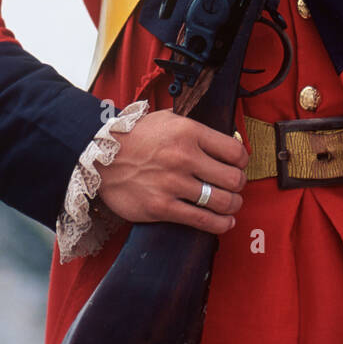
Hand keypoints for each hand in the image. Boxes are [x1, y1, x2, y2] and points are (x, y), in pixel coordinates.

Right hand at [94, 109, 248, 234]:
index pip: (235, 151)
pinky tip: (224, 222)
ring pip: (222, 202)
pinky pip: (202, 221)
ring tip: (230, 204)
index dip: (243, 161)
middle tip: (235, 186)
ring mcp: (173, 184)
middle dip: (239, 185)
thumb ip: (195, 126)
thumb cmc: (135, 136)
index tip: (239, 165)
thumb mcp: (168, 118)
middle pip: (234, 179)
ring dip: (233, 205)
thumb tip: (225, 137)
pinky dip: (219, 224)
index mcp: (189, 132)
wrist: (100, 156)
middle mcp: (184, 157)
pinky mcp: (162, 207)